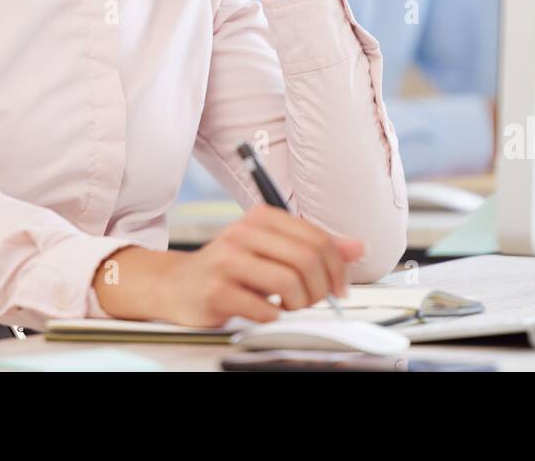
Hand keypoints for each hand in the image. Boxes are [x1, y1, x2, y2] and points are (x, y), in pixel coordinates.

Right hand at [92, 205, 365, 325]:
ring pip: (289, 282)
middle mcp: (243, 232)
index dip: (337, 267)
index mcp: (261, 218)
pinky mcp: (216, 290)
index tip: (338, 287)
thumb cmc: (228, 268)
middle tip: (315, 301)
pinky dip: (274, 316)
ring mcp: (227, 260)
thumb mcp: (272, 250)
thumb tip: (356, 247)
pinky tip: (266, 311)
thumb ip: (313, 247)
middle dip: (320, 289)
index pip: (316, 237)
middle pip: (307, 259)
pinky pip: (264, 308)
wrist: (178, 285)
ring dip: (299, 304)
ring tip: (290, 306)